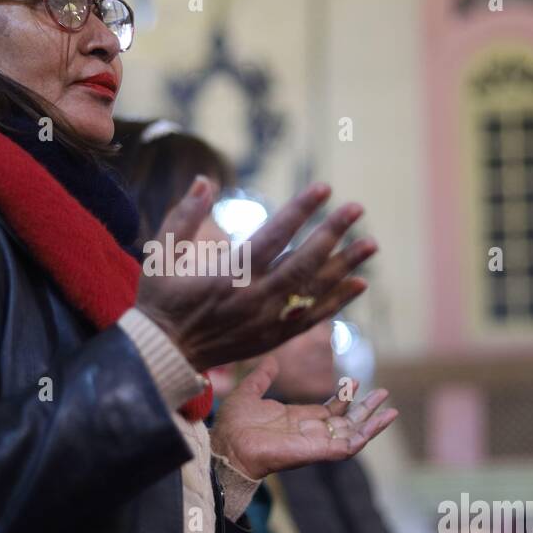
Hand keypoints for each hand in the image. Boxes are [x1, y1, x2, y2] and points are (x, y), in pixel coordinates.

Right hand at [135, 177, 376, 370]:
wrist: (163, 353)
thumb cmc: (160, 299)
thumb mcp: (161, 253)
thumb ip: (183, 216)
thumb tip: (203, 179)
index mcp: (227, 275)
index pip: (272, 237)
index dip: (300, 211)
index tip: (324, 188)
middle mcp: (252, 299)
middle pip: (302, 263)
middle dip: (332, 234)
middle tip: (357, 208)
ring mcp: (265, 321)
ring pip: (313, 291)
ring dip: (344, 267)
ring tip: (371, 244)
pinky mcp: (271, 338)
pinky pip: (311, 319)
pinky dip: (337, 302)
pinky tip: (359, 283)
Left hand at [210, 356, 397, 479]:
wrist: (227, 444)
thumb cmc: (234, 425)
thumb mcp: (249, 393)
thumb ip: (262, 378)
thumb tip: (271, 361)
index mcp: (299, 420)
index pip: (330, 411)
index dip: (345, 397)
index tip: (356, 381)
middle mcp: (311, 433)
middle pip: (348, 422)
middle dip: (367, 409)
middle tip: (385, 393)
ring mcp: (316, 443)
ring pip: (353, 435)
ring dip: (373, 424)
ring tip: (392, 411)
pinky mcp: (318, 452)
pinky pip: (348, 447)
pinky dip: (365, 436)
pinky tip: (378, 423)